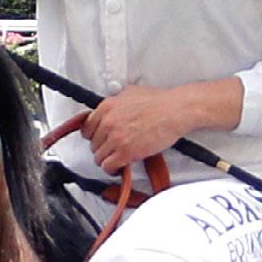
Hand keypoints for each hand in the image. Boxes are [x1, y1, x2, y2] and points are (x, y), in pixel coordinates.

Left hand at [83, 85, 197, 173]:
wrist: (174, 110)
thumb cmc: (158, 102)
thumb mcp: (130, 92)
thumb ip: (115, 102)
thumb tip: (110, 109)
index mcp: (107, 107)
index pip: (86, 128)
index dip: (93, 136)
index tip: (98, 139)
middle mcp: (108, 122)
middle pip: (93, 144)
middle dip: (102, 148)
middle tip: (112, 149)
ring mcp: (116, 138)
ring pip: (99, 157)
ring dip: (107, 159)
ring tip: (116, 158)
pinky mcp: (125, 152)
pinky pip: (108, 166)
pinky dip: (112, 169)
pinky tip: (119, 166)